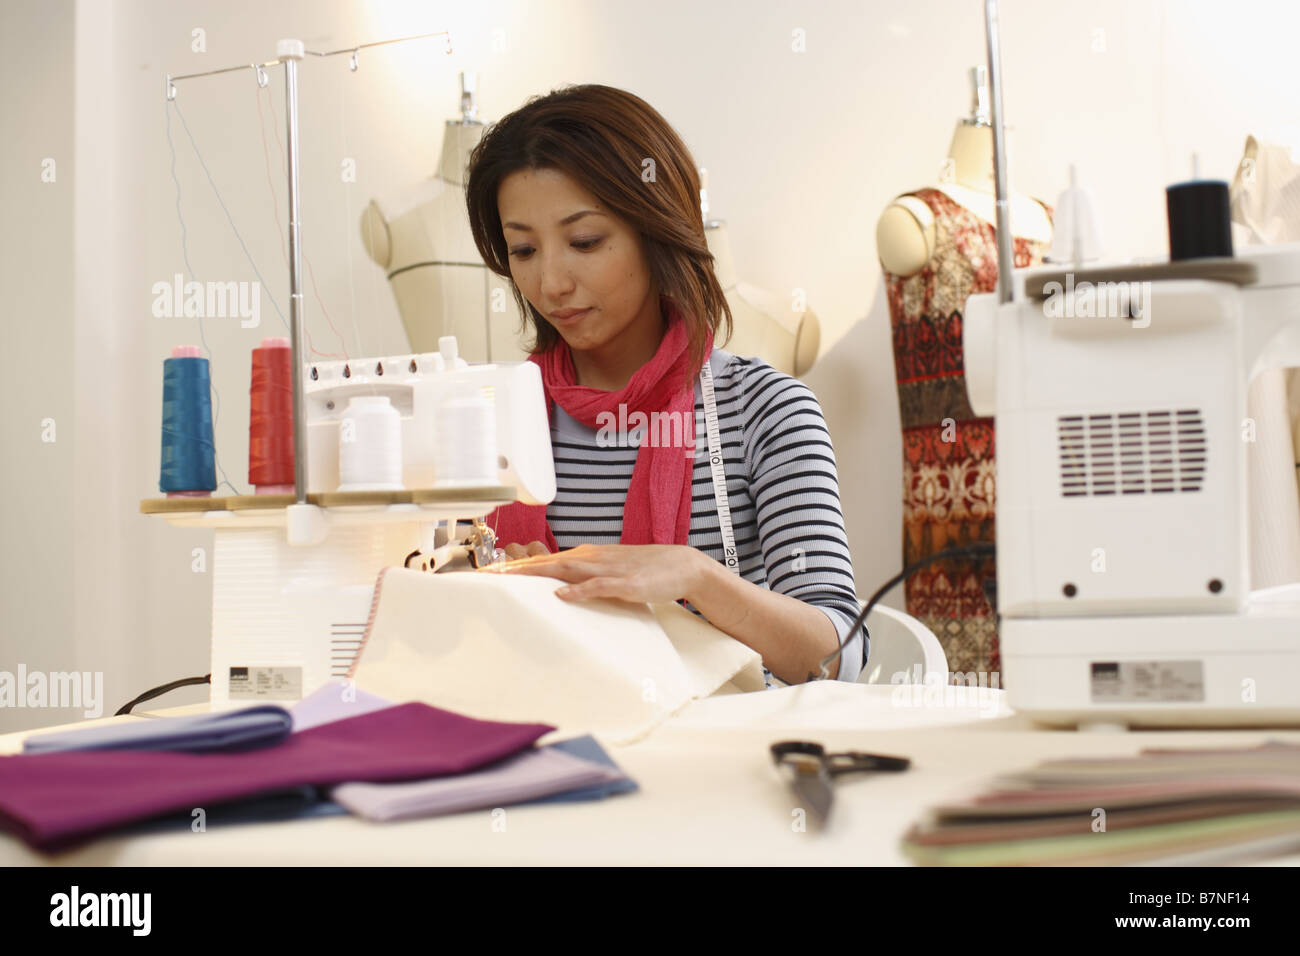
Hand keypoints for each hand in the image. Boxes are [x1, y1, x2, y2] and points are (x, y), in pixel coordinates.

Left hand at [481, 543, 709, 605]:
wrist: (680, 564)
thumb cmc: (642, 570)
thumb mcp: (606, 573)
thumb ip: (581, 579)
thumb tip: (557, 589)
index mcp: (584, 557)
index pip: (541, 561)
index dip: (513, 566)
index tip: (487, 574)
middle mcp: (590, 559)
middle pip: (545, 563)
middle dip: (514, 569)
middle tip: (485, 576)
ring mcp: (608, 569)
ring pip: (565, 569)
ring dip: (536, 573)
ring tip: (509, 579)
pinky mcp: (625, 584)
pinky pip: (598, 586)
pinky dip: (579, 590)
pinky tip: (562, 595)